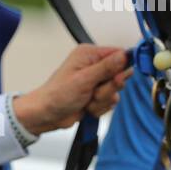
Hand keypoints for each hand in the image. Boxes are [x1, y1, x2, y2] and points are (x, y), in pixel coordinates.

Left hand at [14, 45, 131, 134]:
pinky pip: (109, 102)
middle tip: (94, 92)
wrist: (46, 115)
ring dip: (102, 100)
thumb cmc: (57, 95)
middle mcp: (94, 65)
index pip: (120, 54)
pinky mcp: (96, 95)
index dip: (122, 68)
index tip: (115, 79)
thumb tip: (124, 55)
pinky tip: (86, 107)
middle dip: (109, 89)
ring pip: (115, 91)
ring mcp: (95, 81)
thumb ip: (106, 68)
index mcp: (89, 54)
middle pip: (120, 75)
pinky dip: (99, 107)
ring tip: (87, 101)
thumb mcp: (84, 79)